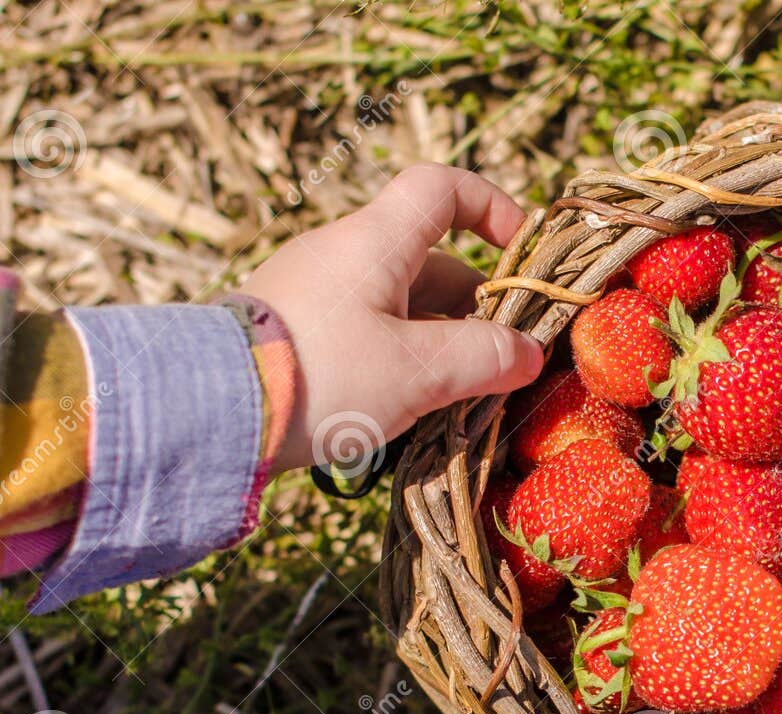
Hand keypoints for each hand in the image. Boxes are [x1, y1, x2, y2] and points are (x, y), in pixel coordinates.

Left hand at [242, 164, 544, 472]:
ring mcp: (313, 293)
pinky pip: (364, 333)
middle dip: (475, 311)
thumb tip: (528, 354)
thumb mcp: (418, 372)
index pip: (441, 188)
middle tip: (502, 365)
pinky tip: (406, 410)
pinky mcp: (292, 331)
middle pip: (430, 263)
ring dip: (438, 346)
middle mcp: (341, 254)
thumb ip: (484, 358)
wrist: (207, 411)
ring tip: (457, 402)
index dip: (491, 207)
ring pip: (399, 306)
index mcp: (375, 242)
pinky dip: (398, 361)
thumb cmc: (323, 376)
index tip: (522, 253)